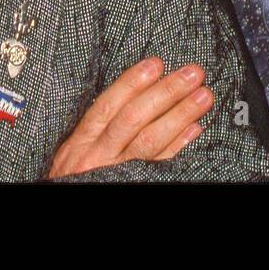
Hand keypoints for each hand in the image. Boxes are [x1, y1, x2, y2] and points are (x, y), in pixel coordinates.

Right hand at [45, 56, 211, 177]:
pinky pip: (160, 166)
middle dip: (166, 92)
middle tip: (193, 74)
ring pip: (149, 141)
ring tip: (203, 96)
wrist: (66, 206)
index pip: (109, 104)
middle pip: (134, 118)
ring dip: (180, 115)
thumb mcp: (75, 147)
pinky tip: (195, 128)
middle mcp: (99, 155)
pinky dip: (178, 145)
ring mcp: (117, 172)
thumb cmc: (76, 173)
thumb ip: (100, 124)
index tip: (156, 63)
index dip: (133, 82)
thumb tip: (140, 89)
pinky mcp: (135, 185)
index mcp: (82, 140)